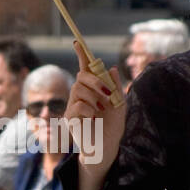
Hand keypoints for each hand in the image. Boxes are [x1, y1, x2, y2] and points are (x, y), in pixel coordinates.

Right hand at [65, 40, 124, 178]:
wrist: (107, 147)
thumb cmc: (112, 126)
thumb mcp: (120, 104)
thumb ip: (116, 87)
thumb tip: (111, 68)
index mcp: (93, 89)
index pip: (86, 68)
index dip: (81, 55)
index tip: (77, 42)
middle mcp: (80, 94)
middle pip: (82, 76)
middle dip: (96, 81)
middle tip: (108, 94)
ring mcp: (73, 105)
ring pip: (79, 89)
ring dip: (94, 97)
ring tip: (101, 109)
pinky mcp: (70, 118)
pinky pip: (78, 105)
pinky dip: (89, 110)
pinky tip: (93, 118)